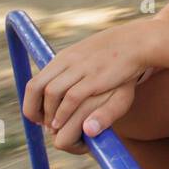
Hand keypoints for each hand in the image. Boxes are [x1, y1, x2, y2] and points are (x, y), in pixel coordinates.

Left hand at [22, 20, 151, 138]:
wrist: (137, 42)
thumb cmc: (115, 55)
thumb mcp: (88, 59)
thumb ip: (73, 73)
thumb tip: (59, 90)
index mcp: (64, 58)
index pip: (35, 82)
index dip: (31, 103)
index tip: (36, 116)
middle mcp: (68, 62)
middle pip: (37, 87)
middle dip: (34, 110)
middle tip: (42, 124)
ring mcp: (81, 69)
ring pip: (52, 93)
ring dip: (49, 114)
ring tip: (54, 126)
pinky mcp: (95, 78)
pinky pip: (71, 97)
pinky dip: (64, 112)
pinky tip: (64, 122)